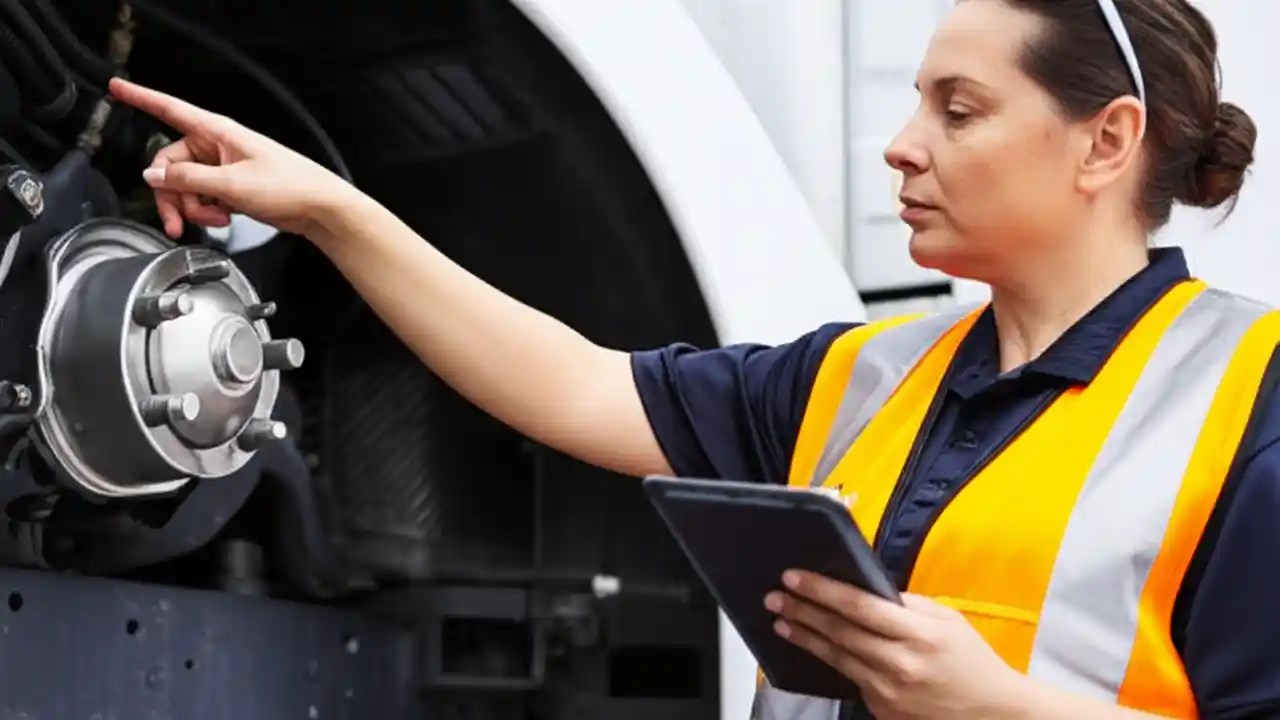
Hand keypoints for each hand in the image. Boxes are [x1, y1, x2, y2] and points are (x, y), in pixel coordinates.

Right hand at [107, 77, 358, 238]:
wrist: (319, 208)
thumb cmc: (289, 186)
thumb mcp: (232, 185)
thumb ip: (189, 180)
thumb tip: (153, 176)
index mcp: (217, 132)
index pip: (169, 109)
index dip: (140, 97)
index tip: (116, 88)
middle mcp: (216, 146)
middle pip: (170, 165)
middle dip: (172, 194)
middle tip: (178, 220)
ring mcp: (222, 167)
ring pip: (184, 185)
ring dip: (193, 207)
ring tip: (216, 219)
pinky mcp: (230, 186)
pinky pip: (202, 197)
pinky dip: (207, 211)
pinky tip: (224, 218)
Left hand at [766, 570, 1025, 718]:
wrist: (991, 713)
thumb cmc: (971, 660)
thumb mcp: (947, 619)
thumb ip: (906, 604)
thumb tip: (865, 589)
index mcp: (920, 634)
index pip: (859, 607)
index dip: (822, 591)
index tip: (794, 577)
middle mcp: (901, 664)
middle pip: (840, 633)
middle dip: (803, 611)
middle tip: (775, 596)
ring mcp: (889, 692)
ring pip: (837, 658)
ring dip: (805, 637)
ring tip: (782, 620)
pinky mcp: (882, 710)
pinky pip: (851, 679)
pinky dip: (831, 661)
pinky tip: (813, 646)